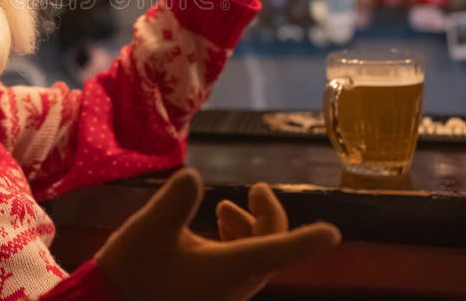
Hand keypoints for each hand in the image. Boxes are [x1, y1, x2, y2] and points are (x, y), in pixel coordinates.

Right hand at [95, 168, 339, 300]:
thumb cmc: (133, 270)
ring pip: (255, 260)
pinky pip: (239, 268)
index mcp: (227, 269)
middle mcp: (233, 285)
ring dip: (249, 229)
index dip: (306, 240)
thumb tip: (195, 177)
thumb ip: (176, 200)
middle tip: (257, 189)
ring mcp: (222, 293)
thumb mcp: (150, 228)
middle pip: (270, 250)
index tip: (332, 233)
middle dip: (267, 217)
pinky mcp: (208, 294)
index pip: (278, 250)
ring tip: (226, 208)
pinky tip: (213, 229)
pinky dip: (235, 243)